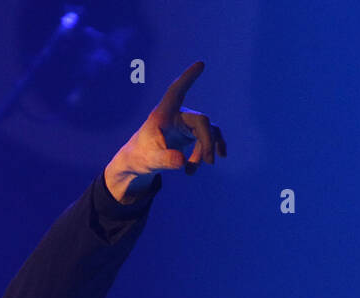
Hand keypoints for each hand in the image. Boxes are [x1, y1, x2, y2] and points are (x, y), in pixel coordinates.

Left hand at [104, 61, 226, 201]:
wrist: (139, 161)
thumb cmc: (141, 156)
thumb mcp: (151, 160)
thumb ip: (165, 160)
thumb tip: (182, 161)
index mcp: (164, 114)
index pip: (177, 92)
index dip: (188, 78)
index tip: (200, 64)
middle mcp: (178, 115)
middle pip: (201, 122)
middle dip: (206, 142)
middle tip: (207, 163)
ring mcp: (187, 124)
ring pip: (208, 132)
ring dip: (205, 151)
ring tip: (190, 171)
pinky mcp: (192, 134)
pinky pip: (210, 137)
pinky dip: (214, 147)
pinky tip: (220, 157)